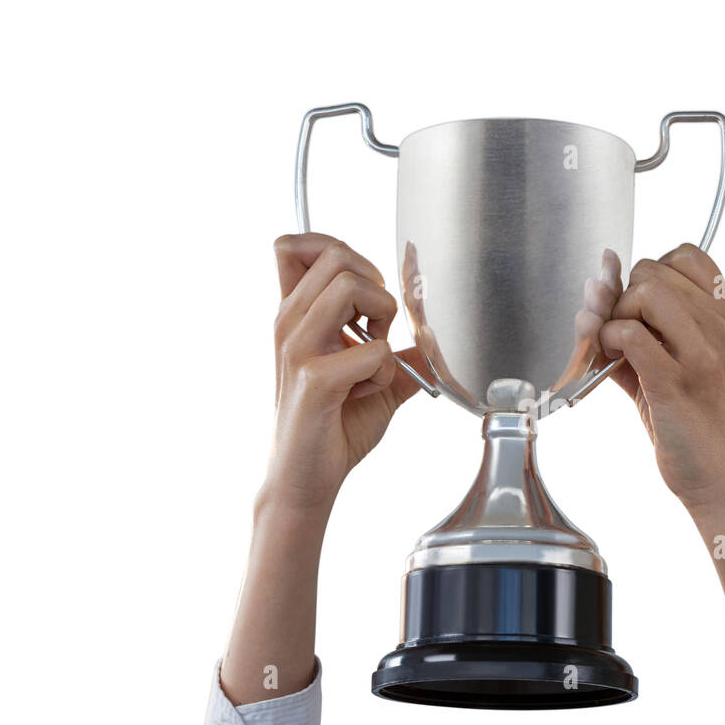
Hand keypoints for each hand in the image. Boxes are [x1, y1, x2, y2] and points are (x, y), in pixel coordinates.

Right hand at [266, 233, 426, 512]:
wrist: (305, 480)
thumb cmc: (331, 429)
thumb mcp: (373, 380)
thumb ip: (401, 353)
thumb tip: (435, 337)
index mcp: (294, 316)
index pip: (293, 244)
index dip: (338, 250)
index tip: (363, 289)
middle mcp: (289, 323)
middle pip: (337, 255)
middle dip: (375, 285)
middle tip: (376, 327)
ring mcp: (297, 348)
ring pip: (352, 287)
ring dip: (381, 320)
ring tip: (372, 357)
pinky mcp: (314, 379)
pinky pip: (374, 351)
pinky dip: (385, 373)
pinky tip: (364, 394)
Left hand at [599, 243, 724, 511]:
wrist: (723, 479)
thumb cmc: (700, 423)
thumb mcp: (686, 364)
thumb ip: (649, 327)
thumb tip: (596, 297)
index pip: (685, 254)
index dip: (650, 275)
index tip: (640, 309)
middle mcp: (722, 327)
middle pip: (653, 271)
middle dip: (624, 297)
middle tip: (619, 333)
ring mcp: (703, 353)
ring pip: (642, 293)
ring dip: (615, 317)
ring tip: (615, 349)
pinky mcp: (675, 382)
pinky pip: (627, 333)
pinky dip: (606, 341)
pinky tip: (609, 361)